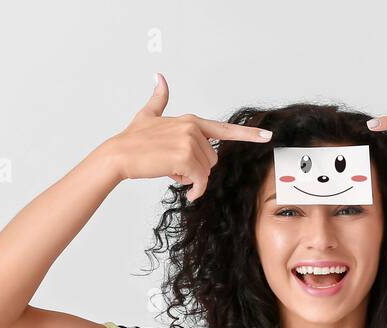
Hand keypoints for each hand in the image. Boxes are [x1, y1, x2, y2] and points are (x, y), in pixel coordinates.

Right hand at [101, 73, 272, 200]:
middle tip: (174, 166)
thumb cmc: (133, 139)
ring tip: (171, 171)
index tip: (267, 137)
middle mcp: (193, 128)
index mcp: (191, 120)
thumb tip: (160, 77)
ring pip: (206, 172)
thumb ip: (159, 98)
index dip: (248, 134)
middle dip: (197, 169)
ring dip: (191, 179)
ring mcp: (190, 142)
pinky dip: (194, 190)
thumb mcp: (148, 115)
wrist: (119, 154)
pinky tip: (184, 190)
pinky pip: (200, 181)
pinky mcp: (186, 158)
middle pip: (212, 160)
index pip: (225, 129)